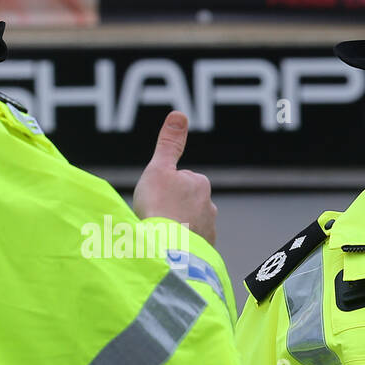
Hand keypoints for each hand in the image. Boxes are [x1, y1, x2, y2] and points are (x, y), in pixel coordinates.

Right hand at [133, 111, 216, 244]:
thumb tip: (179, 113)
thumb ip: (169, 143)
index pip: (178, 180)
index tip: (154, 200)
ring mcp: (209, 230)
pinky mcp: (205, 251)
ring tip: (160, 237)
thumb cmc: (159, 207)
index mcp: (199, 183)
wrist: (166, 251)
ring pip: (189, 224)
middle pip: (185, 202)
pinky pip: (191, 245)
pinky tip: (168, 250)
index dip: (161, 189)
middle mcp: (210, 206)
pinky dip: (181, 246)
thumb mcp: (158, 169)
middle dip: (171, 209)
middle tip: (155, 218)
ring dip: (176, 228)